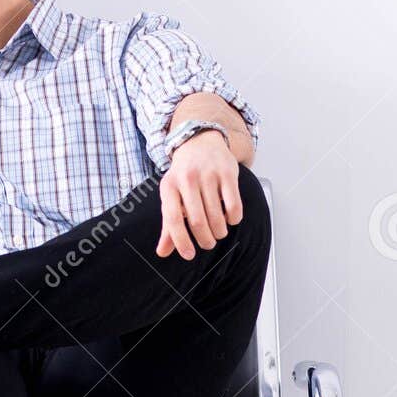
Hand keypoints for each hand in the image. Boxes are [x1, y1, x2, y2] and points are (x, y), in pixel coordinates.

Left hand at [155, 129, 242, 259]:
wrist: (199, 142)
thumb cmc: (184, 174)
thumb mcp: (171, 194)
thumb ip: (168, 224)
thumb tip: (162, 252)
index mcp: (169, 185)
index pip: (172, 218)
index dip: (180, 240)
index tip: (189, 255)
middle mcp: (187, 179)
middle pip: (197, 221)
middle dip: (205, 240)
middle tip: (208, 243)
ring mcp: (208, 175)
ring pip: (216, 216)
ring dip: (220, 232)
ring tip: (218, 231)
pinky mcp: (228, 174)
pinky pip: (234, 206)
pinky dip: (234, 219)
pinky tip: (229, 218)